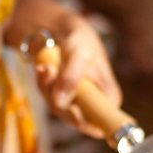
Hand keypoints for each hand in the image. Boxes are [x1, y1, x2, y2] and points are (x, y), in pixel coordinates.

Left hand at [34, 17, 122, 139]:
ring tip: (47, 65)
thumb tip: (61, 102)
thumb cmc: (80, 40)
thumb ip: (72, 77)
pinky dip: (43, 84)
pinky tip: (43, 68)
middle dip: (60, 97)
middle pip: (75, 118)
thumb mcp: (79, 53)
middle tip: (51, 71)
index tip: (73, 108)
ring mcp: (75, 103)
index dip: (87, 121)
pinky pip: (48, 99)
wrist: (64, 30)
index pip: (101, 122)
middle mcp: (93, 105)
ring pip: (58, 108)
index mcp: (109, 97)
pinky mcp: (60, 98)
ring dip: (48, 87)